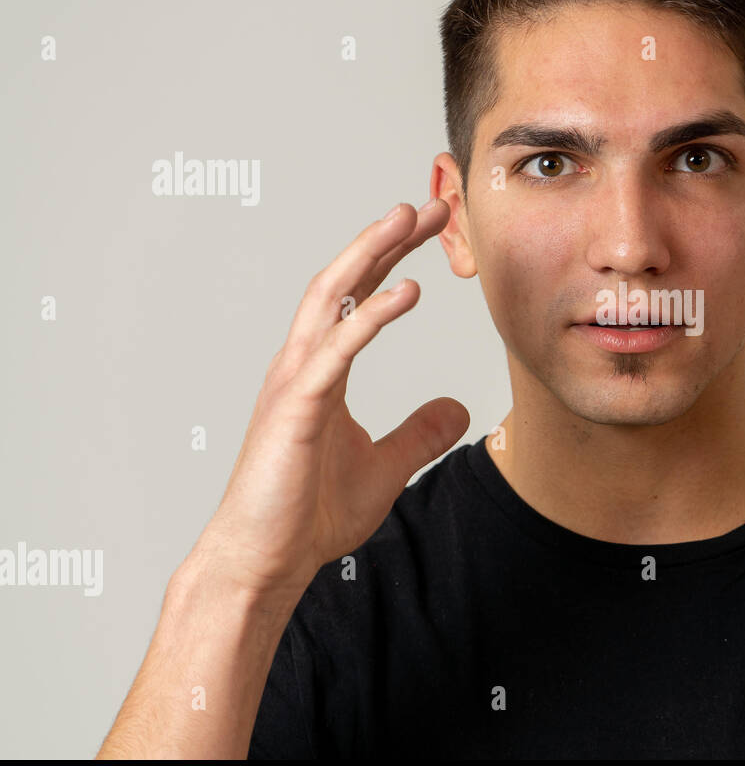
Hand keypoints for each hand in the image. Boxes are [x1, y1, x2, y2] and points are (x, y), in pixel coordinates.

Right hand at [193, 200, 469, 596]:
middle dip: (384, 239)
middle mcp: (303, 365)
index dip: (391, 258)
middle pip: (343, 282)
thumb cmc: (308, 515)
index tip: (431, 229)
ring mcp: (296, 383)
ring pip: (330, 300)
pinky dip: (369, 317)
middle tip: (430, 204)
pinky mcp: (297, 409)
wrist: (266, 561)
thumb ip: (418, 433)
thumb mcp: (386, 467)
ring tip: (408, 219)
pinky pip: (336, 352)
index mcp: (320, 372)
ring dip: (369, 254)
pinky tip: (404, 291)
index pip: (356, 298)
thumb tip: (457, 410)